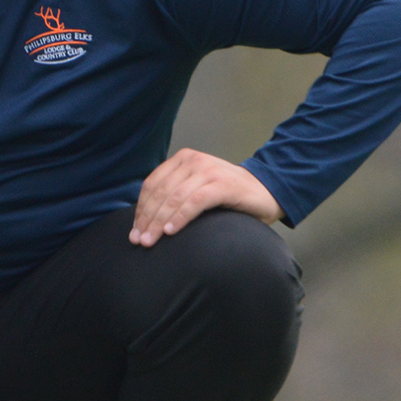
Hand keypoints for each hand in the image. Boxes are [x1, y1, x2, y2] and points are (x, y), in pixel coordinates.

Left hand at [130, 148, 283, 247]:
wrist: (266, 191)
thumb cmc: (228, 195)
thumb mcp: (197, 189)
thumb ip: (176, 196)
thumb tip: (146, 220)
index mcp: (183, 159)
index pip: (153, 185)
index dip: (141, 209)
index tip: (134, 231)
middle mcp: (194, 161)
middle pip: (161, 192)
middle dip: (147, 219)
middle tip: (139, 241)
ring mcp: (209, 171)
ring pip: (175, 197)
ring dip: (159, 221)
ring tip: (151, 241)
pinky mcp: (223, 184)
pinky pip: (195, 201)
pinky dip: (181, 217)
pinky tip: (171, 231)